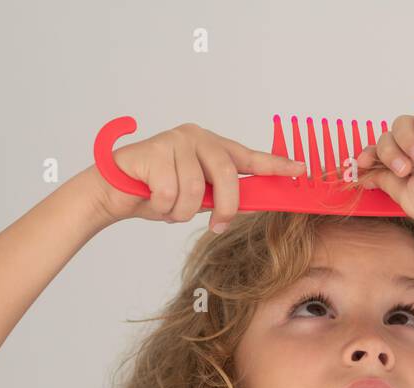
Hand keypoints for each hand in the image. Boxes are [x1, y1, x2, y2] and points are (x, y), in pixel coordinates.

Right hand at [92, 122, 306, 229]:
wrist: (113, 192)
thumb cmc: (156, 193)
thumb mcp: (197, 199)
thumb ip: (224, 197)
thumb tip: (254, 203)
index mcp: (211, 147)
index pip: (249, 156)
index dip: (275, 164)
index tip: (300, 170)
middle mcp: (196, 137)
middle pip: (227, 175)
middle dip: (225, 206)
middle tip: (217, 224)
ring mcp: (175, 141)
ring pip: (196, 190)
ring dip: (182, 211)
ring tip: (168, 206)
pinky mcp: (154, 150)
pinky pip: (171, 193)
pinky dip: (163, 208)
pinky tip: (151, 199)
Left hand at [349, 104, 413, 230]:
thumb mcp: (407, 197)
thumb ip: (385, 182)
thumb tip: (365, 174)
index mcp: (408, 174)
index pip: (379, 158)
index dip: (367, 156)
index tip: (362, 162)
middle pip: (385, 139)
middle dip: (388, 153)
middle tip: (405, 169)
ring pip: (400, 124)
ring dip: (406, 141)